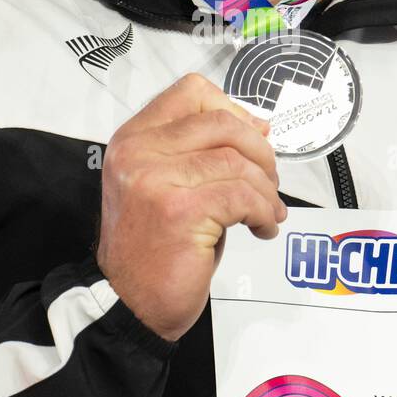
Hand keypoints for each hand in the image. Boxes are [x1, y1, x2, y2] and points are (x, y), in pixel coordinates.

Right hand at [95, 72, 286, 341]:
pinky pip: (243, 196)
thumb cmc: (152, 249)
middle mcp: (138, 153)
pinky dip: (264, 212)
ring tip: (267, 211)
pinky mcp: (179, 210)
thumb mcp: (166, 185)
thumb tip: (258, 126)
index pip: (191, 92)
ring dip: (266, 188)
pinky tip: (262, 228)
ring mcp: (156, 179)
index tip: (253, 136)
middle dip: (259, 150)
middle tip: (268, 180)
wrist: (128, 304)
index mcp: (133, 139)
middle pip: (221, 121)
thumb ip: (200, 152)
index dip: (233, 109)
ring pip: (237, 161)